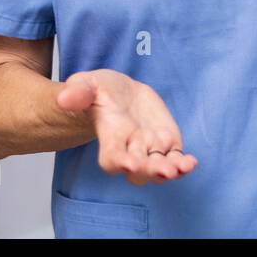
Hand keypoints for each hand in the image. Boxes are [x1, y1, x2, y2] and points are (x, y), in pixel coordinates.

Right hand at [57, 69, 198, 185]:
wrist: (117, 93)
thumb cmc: (97, 92)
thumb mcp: (85, 85)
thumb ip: (78, 92)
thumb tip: (65, 98)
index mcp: (111, 136)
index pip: (112, 157)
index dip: (120, 162)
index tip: (129, 164)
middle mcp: (130, 147)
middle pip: (139, 170)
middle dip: (151, 170)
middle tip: (164, 170)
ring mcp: (150, 147)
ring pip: (159, 167)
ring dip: (171, 170)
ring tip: (181, 168)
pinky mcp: (166, 142)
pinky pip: (175, 158)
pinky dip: (183, 164)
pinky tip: (191, 163)